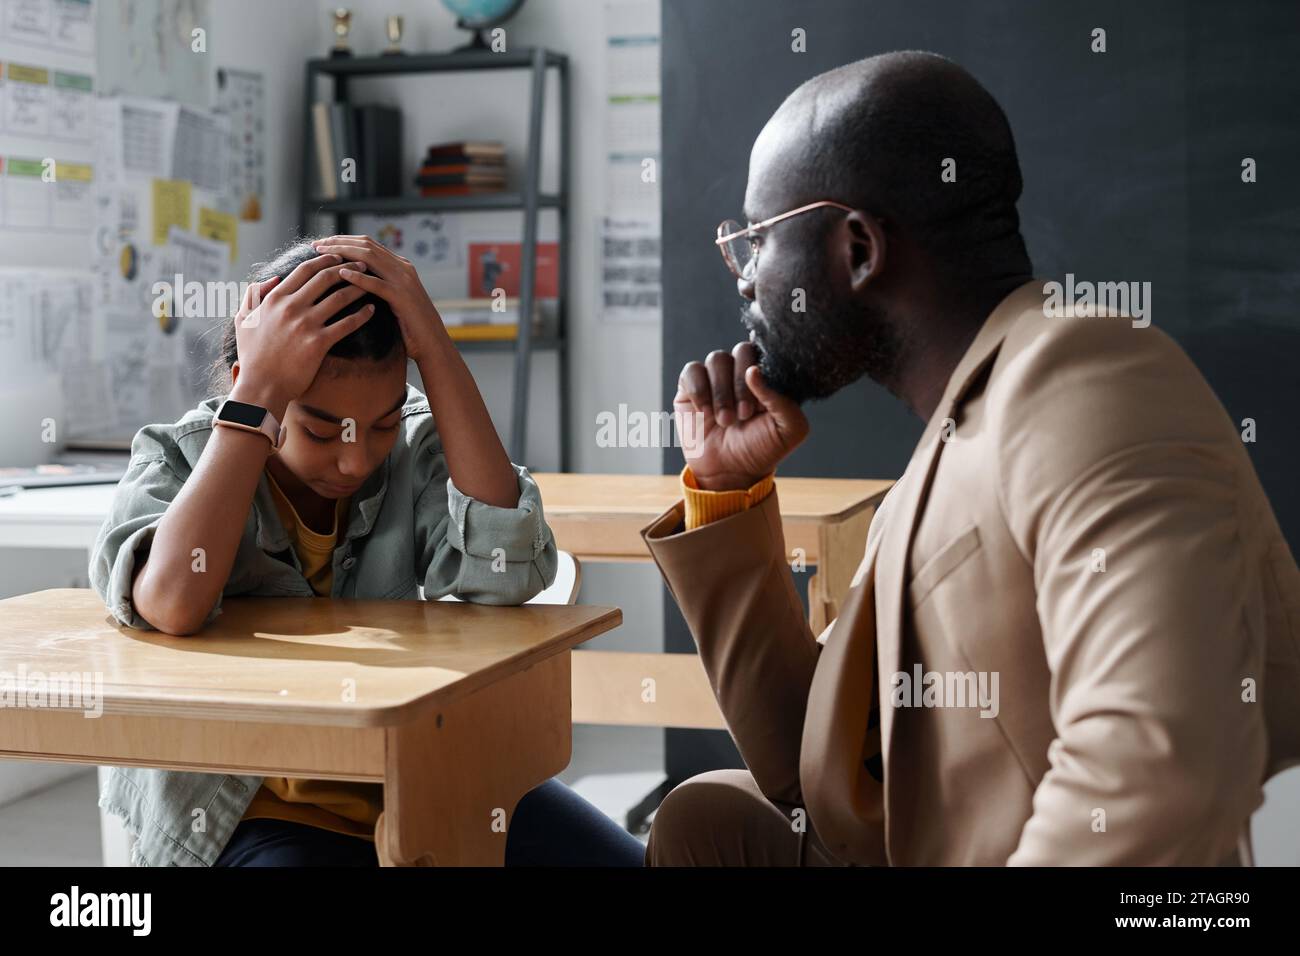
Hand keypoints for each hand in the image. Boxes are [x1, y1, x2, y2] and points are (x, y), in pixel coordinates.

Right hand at [231, 254, 374, 411]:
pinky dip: (362, 315)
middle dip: (347, 269)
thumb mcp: (243, 320)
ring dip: (359, 288)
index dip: (325, 260)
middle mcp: (291, 307)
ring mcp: (306, 324)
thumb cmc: (252, 356)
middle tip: (362, 266)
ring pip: (339, 298)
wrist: (261, 386)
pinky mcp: (318, 343)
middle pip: (326, 278)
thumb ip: (253, 295)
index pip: (305, 270)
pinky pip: (346, 324)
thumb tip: (273, 279)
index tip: (339, 257)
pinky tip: (371, 310)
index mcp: (275, 299)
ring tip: (372, 284)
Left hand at [311, 235, 446, 362]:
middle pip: (366, 245)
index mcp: (400, 266)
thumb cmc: (410, 327)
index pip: (368, 244)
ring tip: (322, 255)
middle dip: (338, 242)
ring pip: (369, 258)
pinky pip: (377, 283)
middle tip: (316, 245)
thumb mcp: (393, 299)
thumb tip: (351, 280)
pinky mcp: (403, 297)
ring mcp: (404, 281)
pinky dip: (358, 277)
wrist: (433, 344)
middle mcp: (403, 268)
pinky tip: (340, 274)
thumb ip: (379, 285)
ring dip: (343, 253)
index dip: (343, 240)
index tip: (323, 244)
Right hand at [675, 342, 808, 489]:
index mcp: (767, 376)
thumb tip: (753, 371)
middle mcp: (741, 371)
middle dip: (740, 385)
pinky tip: (705, 413)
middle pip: (740, 351)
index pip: (765, 353)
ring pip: (716, 359)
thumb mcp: (789, 430)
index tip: (759, 407)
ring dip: (721, 392)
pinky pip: (692, 371)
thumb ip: (782, 400)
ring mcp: (715, 377)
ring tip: (725, 421)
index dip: (760, 374)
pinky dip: (699, 390)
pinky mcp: (690, 387)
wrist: (730, 472)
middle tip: (743, 416)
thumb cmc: (761, 449)